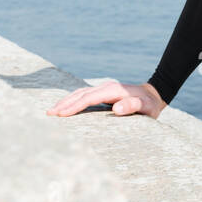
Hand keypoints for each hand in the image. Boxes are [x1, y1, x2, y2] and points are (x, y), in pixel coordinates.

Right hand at [45, 80, 166, 117]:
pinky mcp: (102, 93)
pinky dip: (72, 100)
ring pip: (79, 93)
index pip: (88, 98)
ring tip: (52, 111)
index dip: (74, 106)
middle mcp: (105, 87)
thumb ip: (133, 106)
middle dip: (64, 104)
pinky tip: (64, 107)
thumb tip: (116, 108)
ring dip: (65, 101)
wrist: (154, 94)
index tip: (61, 114)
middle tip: (48, 114)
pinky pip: (83, 96)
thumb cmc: (150, 104)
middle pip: (80, 94)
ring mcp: (103, 89)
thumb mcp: (146, 107)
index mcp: (113, 90)